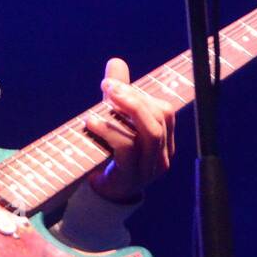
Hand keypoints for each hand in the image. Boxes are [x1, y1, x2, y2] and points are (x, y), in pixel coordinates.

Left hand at [82, 58, 174, 203]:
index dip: (141, 95)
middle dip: (134, 98)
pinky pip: (127, 149)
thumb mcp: (114, 122)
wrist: (99, 195)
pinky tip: (91, 122)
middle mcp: (161, 156)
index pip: (164, 111)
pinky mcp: (130, 178)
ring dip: (126, 111)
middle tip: (108, 86)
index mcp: (164, 142)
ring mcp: (148, 169)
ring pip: (150, 134)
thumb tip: (116, 61)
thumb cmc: (108, 156)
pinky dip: (110, 131)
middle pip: (160, 119)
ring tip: (102, 99)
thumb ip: (118, 95)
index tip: (114, 85)